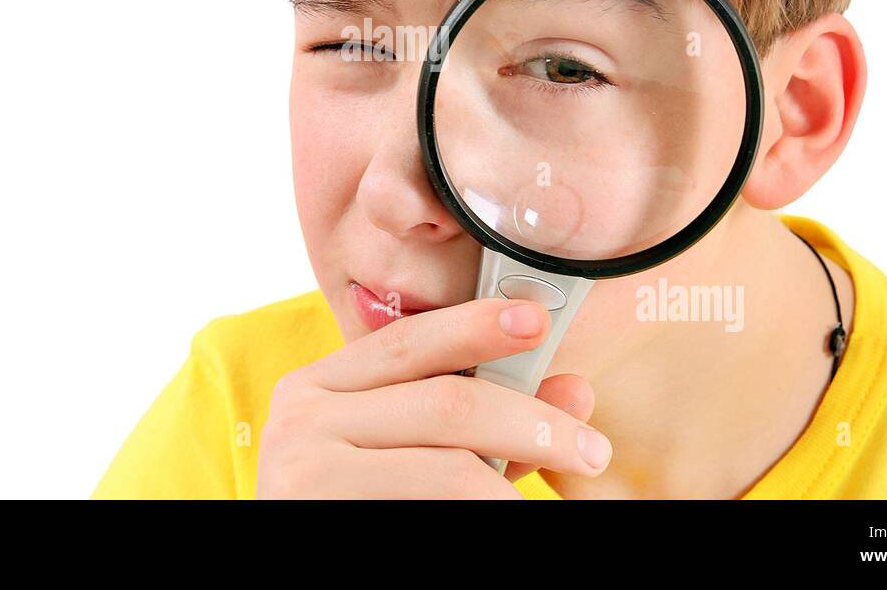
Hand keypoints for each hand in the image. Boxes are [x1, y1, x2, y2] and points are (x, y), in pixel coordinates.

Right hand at [256, 297, 611, 497]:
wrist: (296, 565)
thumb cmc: (361, 501)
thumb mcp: (407, 451)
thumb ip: (480, 422)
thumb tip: (573, 392)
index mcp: (317, 386)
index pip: (406, 342)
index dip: (474, 326)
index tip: (537, 321)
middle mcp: (301, 419)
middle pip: (444, 404)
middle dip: (531, 420)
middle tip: (590, 447)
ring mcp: (305, 472)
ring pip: (450, 467)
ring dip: (515, 481)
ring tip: (550, 495)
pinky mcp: (318, 514)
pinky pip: (431, 507)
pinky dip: (483, 508)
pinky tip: (504, 508)